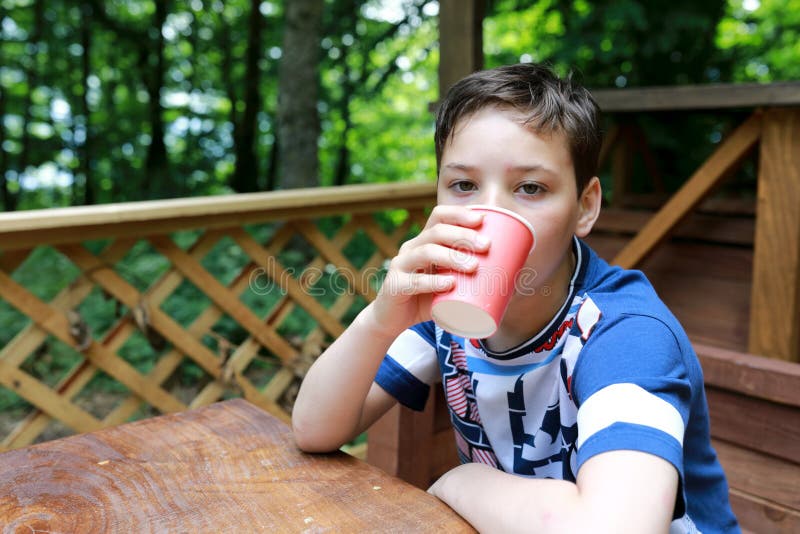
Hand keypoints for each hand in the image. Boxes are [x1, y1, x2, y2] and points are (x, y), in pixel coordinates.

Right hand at [367, 205, 489, 336]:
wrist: (392, 321)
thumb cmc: (427, 300)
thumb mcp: (450, 285)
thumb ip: (473, 279)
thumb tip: (516, 277)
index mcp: (424, 242)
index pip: (439, 217)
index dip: (460, 214)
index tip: (483, 219)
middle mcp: (411, 249)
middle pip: (436, 232)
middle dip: (463, 236)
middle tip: (486, 247)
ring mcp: (401, 267)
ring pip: (426, 252)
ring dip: (452, 256)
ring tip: (473, 266)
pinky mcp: (395, 287)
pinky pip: (414, 281)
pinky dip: (433, 282)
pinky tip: (449, 284)